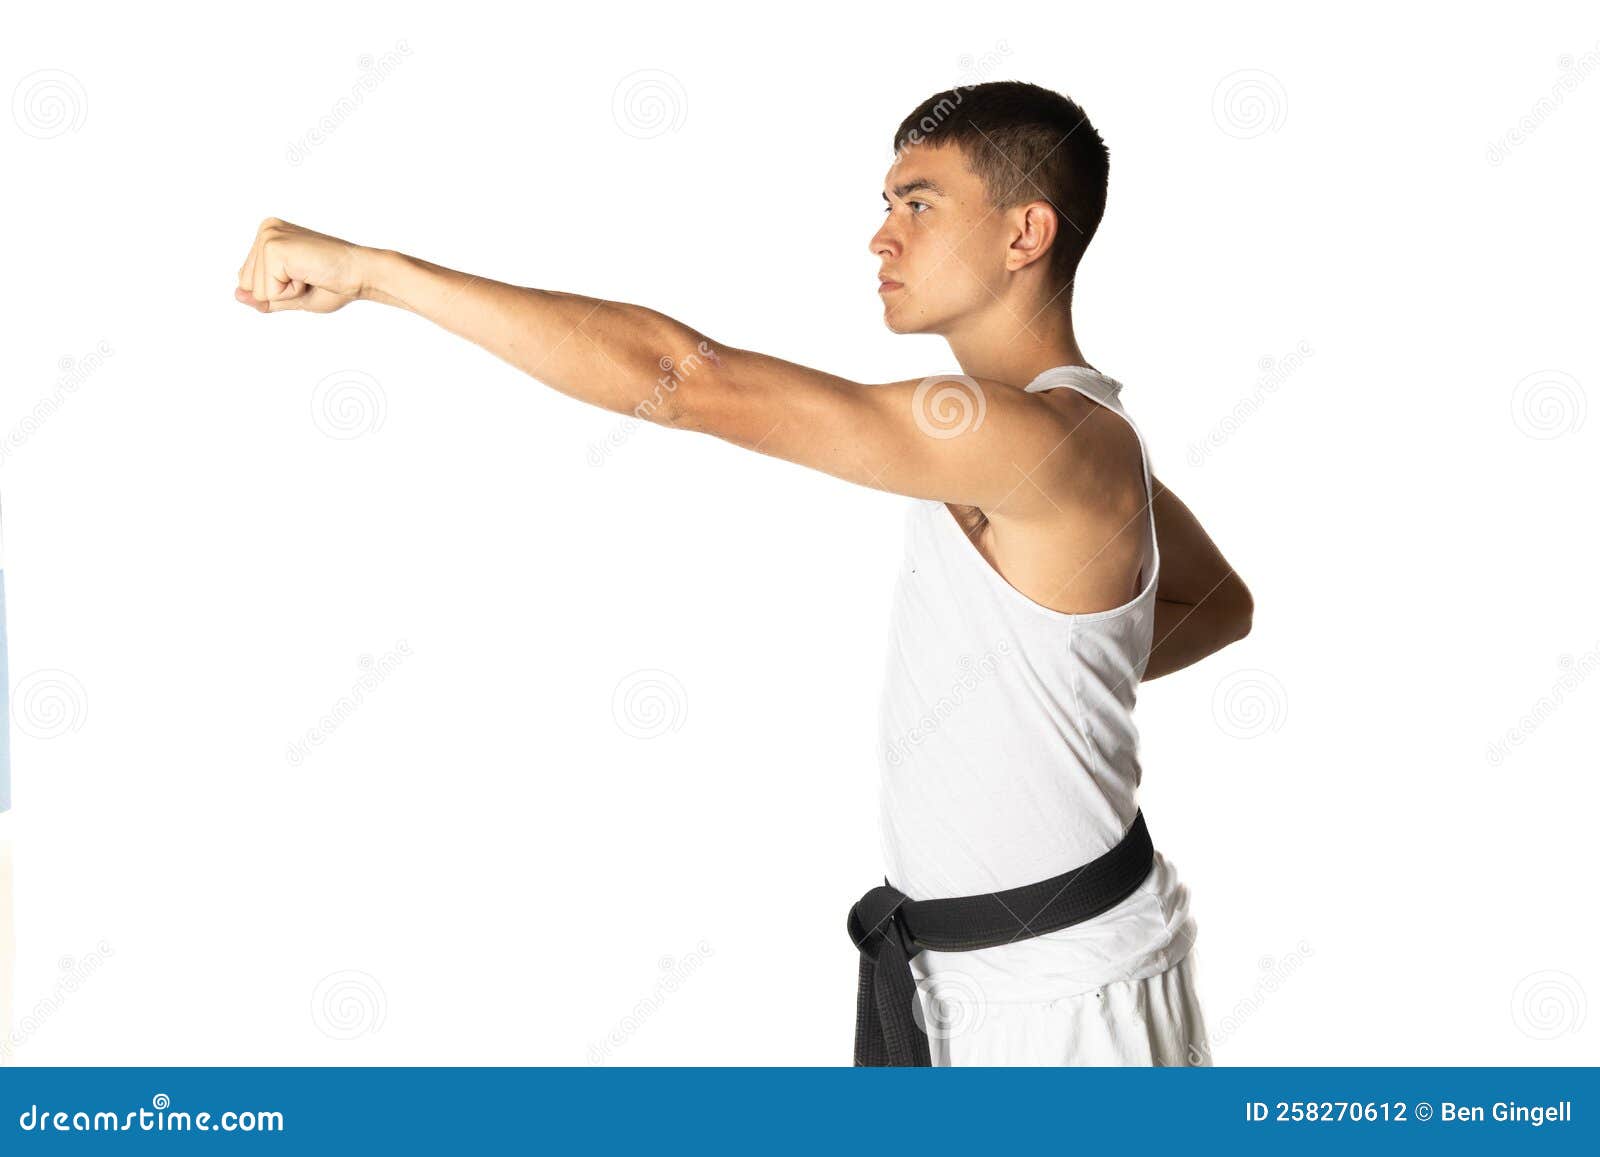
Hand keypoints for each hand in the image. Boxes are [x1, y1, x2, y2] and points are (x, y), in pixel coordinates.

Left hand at [234, 217, 371, 312]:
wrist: (363, 274)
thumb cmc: (336, 284)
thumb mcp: (292, 295)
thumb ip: (264, 296)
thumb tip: (237, 295)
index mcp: (269, 235)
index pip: (248, 279)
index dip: (278, 290)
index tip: (306, 276)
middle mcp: (266, 230)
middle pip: (247, 283)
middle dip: (279, 292)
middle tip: (310, 276)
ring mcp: (268, 236)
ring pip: (256, 290)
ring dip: (287, 293)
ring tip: (311, 275)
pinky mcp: (273, 247)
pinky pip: (267, 291)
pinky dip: (291, 293)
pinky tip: (309, 275)